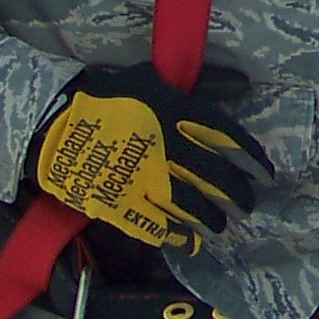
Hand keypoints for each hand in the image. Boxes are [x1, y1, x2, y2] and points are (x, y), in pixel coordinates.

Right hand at [31, 64, 270, 249]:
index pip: (227, 137)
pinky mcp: (121, 202)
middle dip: (238, 194)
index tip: (264, 173)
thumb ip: (187, 89)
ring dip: (211, 219)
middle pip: (216, 177)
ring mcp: (144, 178)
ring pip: (192, 206)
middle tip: (246, 205)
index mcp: (174, 113)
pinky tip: (186, 239)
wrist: (53, 120)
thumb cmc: (103, 94)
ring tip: (219, 225)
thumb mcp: (147, 79)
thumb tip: (238, 85)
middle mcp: (167, 147)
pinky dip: (176, 235)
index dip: (251, 157)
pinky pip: (157, 226)